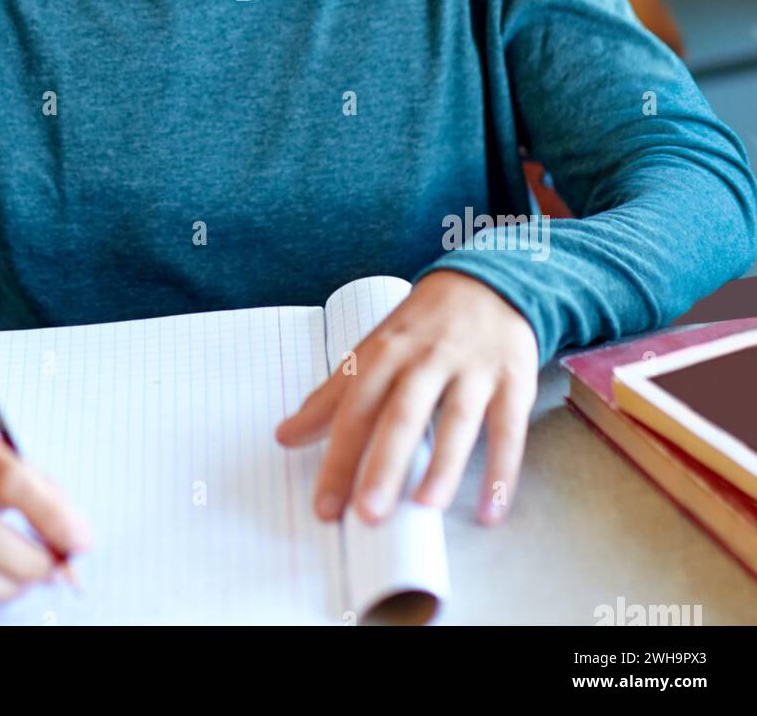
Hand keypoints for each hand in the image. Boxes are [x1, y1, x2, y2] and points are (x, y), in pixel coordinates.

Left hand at [275, 270, 538, 526]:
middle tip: (367, 514)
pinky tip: (490, 511)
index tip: (324, 507)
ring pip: (457, 420)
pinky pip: (508, 429)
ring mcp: (472, 369)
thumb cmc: (420, 326)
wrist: (488, 282)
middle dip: (384, 465)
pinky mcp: (512, 380)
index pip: (355, 410)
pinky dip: (501, 471)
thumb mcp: (372, 350)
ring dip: (443, 466)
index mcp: (385, 353)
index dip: (338, 459)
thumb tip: (285, 436)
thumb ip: (330, 396)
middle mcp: (427, 359)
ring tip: (425, 508)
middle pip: (402, 415)